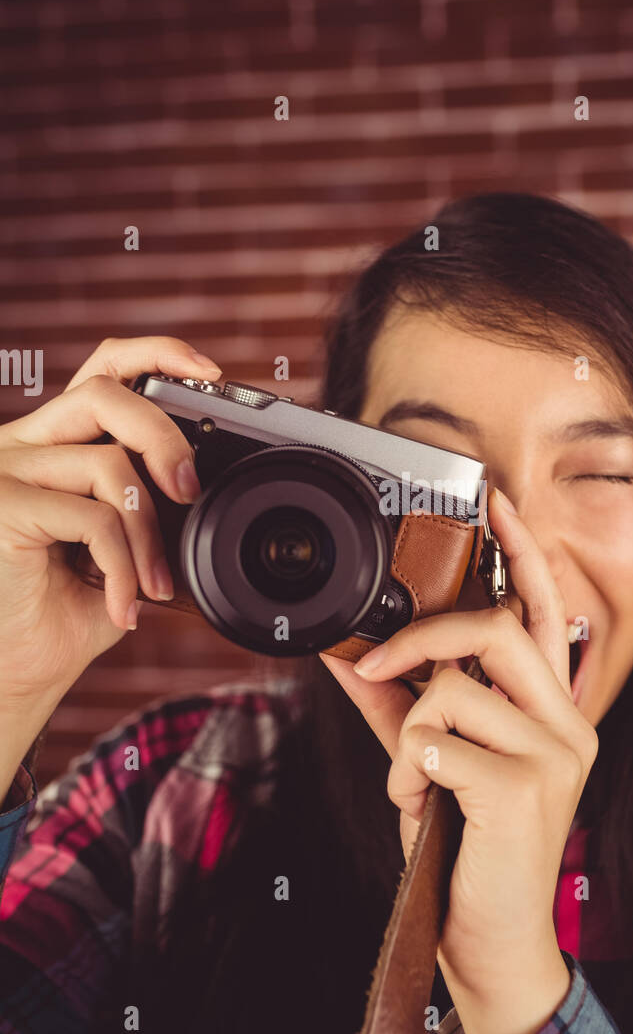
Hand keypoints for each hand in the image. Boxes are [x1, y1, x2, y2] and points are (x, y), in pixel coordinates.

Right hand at [0, 337, 220, 789]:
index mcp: (52, 446)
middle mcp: (21, 447)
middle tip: (189, 490)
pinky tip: (124, 608)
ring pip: (106, 463)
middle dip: (163, 435)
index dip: (156, 355)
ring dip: (148, 533)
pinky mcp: (0, 507)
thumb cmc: (64, 620)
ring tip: (154, 586)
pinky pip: (90, 517)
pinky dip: (124, 567)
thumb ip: (153, 512)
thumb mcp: (125, 555)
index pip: (101, 371)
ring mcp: (4, 472)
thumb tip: (205, 489)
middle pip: (102, 393)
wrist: (17, 678)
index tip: (209, 373)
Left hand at [319, 487, 597, 1033]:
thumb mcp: (426, 761)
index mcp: (552, 708)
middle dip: (422, 639)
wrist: (490, 940)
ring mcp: (556, 755)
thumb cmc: (465, 847)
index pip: (542, 610)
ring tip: (417, 786)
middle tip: (377, 661)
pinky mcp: (528, 790)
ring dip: (409, 740)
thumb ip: (394, 703)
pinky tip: (424, 810)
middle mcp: (568, 722)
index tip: (495, 500)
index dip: (520, 551)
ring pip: (452, 691)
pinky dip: (408, 775)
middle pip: (493, 629)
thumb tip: (341, 649)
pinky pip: (436, 744)